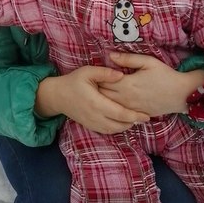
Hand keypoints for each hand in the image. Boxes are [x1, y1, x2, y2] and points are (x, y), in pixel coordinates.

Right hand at [35, 65, 149, 133]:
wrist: (57, 96)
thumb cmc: (73, 81)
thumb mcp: (87, 72)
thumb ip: (105, 73)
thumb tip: (121, 74)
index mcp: (96, 102)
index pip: (119, 113)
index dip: (134, 116)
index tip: (146, 115)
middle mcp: (95, 116)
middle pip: (119, 124)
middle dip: (134, 122)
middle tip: (145, 117)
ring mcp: (92, 123)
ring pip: (114, 130)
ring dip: (126, 126)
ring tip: (136, 119)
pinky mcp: (90, 125)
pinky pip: (107, 131)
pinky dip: (117, 128)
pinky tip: (124, 123)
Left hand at [99, 52, 203, 116]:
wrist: (182, 94)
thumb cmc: (165, 75)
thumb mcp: (148, 62)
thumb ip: (128, 59)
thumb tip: (110, 55)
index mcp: (127, 83)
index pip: (103, 81)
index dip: (97, 77)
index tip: (93, 73)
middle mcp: (126, 98)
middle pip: (103, 95)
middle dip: (96, 89)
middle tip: (92, 83)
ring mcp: (131, 108)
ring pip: (109, 106)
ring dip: (102, 100)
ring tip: (97, 93)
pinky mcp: (136, 114)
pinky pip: (119, 114)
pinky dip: (112, 109)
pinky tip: (109, 104)